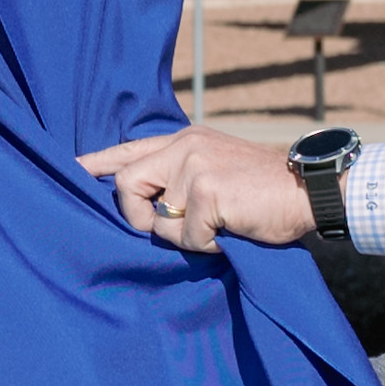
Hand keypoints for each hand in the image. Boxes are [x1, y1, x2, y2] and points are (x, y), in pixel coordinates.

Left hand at [76, 123, 316, 256]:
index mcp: (185, 140)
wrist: (312, 189)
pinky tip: (233, 230)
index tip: (72, 170)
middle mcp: (183, 146)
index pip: (128, 148)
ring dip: (186, 237)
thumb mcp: (218, 171)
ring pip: (157, 220)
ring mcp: (193, 165)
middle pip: (126, 184)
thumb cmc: (266, 191)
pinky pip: (186, 237)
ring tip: (220, 226)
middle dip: (139, 218)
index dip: (96, 162)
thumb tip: (147, 210)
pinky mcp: (206, 190)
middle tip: (175, 229)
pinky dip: (208, 246)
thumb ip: (181, 177)